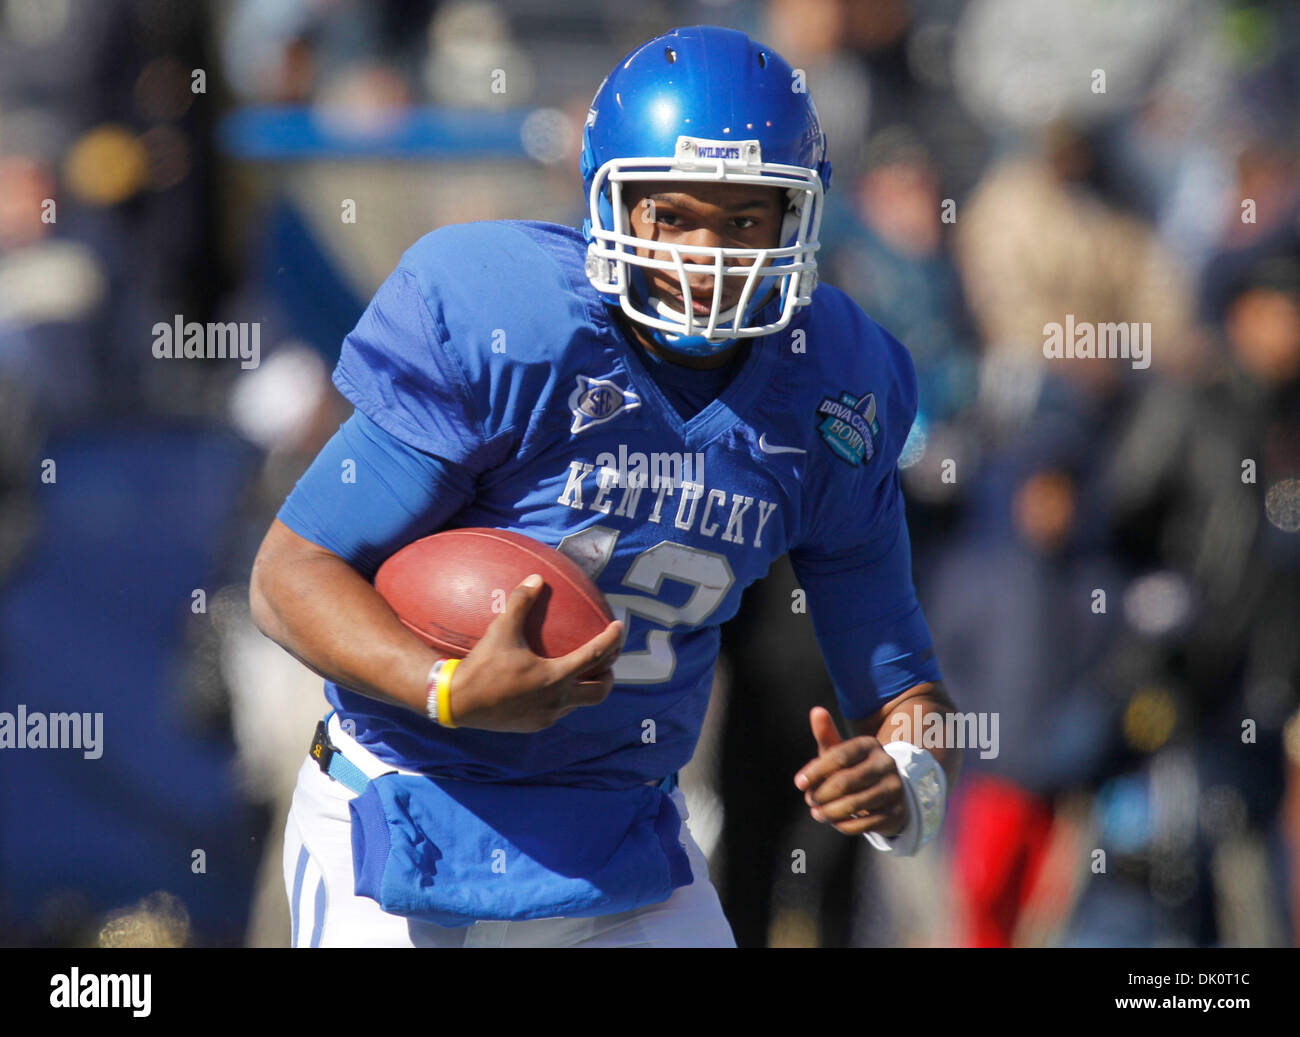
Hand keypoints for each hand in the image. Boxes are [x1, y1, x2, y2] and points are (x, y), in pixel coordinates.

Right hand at [447, 574, 623, 732]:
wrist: (458, 702)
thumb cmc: (482, 665)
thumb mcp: (501, 630)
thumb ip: (520, 602)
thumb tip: (536, 578)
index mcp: (554, 676)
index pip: (594, 656)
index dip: (611, 640)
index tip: (620, 627)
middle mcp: (557, 700)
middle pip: (599, 691)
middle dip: (608, 675)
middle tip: (607, 659)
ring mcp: (547, 716)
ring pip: (580, 704)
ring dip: (587, 688)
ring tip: (584, 672)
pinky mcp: (535, 725)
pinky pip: (560, 711)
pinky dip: (566, 698)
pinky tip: (554, 686)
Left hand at [793, 707, 906, 836]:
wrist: (887, 791)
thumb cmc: (853, 768)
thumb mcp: (840, 751)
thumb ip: (826, 734)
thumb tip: (816, 711)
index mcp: (869, 745)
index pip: (838, 756)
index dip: (815, 771)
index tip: (799, 783)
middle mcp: (885, 764)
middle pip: (844, 782)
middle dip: (821, 794)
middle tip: (810, 800)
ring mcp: (894, 788)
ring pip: (854, 804)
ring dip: (829, 812)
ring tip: (817, 813)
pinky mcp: (897, 812)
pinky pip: (864, 824)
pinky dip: (844, 825)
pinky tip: (835, 822)